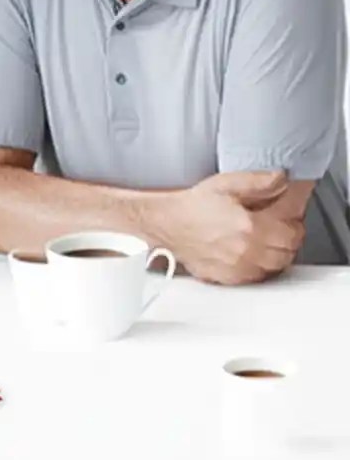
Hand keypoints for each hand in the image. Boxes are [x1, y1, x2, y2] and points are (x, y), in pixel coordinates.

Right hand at [152, 171, 304, 284]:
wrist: (165, 224)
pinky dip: (258, 270)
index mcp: (249, 227)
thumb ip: (258, 181)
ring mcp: (234, 267)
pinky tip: (251, 257)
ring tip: (268, 244)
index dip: (294, 225)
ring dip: (275, 257)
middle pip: (285, 254)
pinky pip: (253, 279)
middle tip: (281, 231)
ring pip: (272, 269)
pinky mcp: (223, 277)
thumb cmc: (190, 207)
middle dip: (287, 241)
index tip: (289, 220)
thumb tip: (281, 180)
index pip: (291, 234)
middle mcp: (244, 251)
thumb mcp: (226, 184)